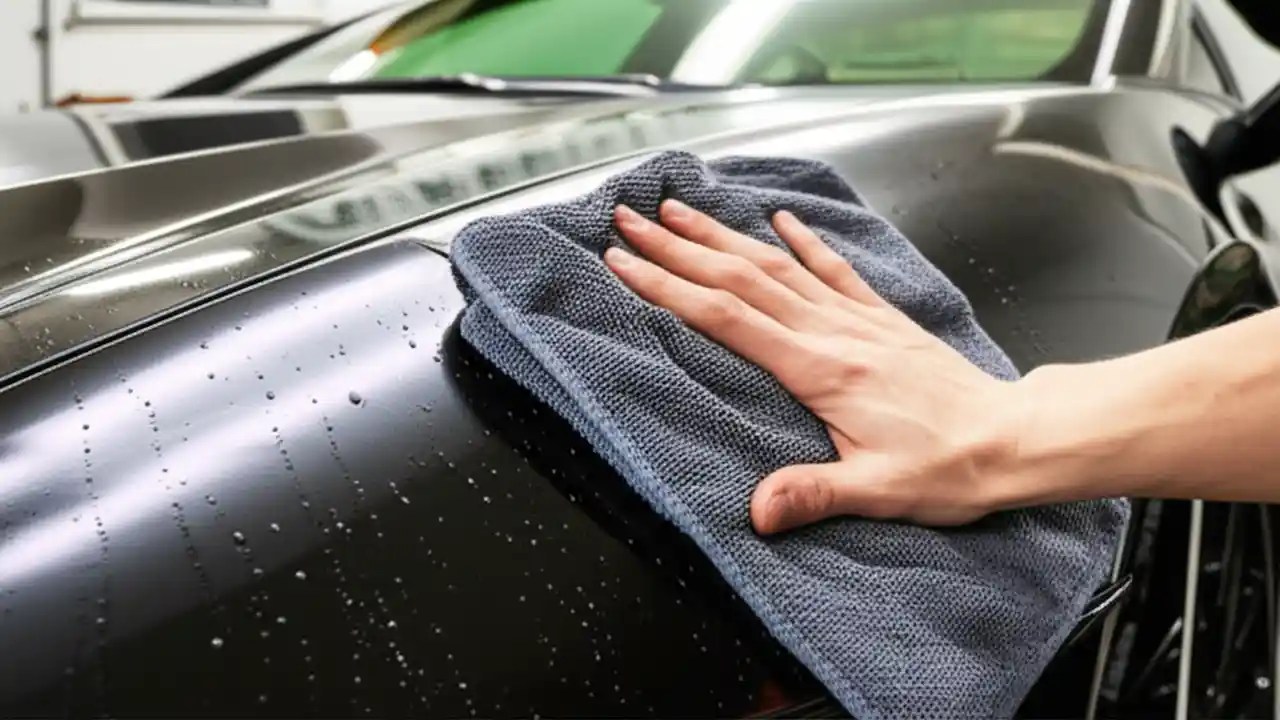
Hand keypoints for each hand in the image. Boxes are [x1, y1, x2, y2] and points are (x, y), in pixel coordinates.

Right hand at [605, 200, 1025, 533]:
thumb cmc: (949, 468)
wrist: (1014, 440)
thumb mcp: (878, 492)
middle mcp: (833, 332)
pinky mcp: (882, 320)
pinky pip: (834, 270)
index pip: (726, 318)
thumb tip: (757, 511)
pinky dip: (803, 241)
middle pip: (739, 278)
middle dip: (678, 249)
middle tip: (630, 221)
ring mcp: (858, 319)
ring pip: (777, 265)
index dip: (668, 288)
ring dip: (724, 235)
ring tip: (682, 210)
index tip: (624, 264)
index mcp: (820, 369)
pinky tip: (782, 220)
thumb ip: (814, 494)